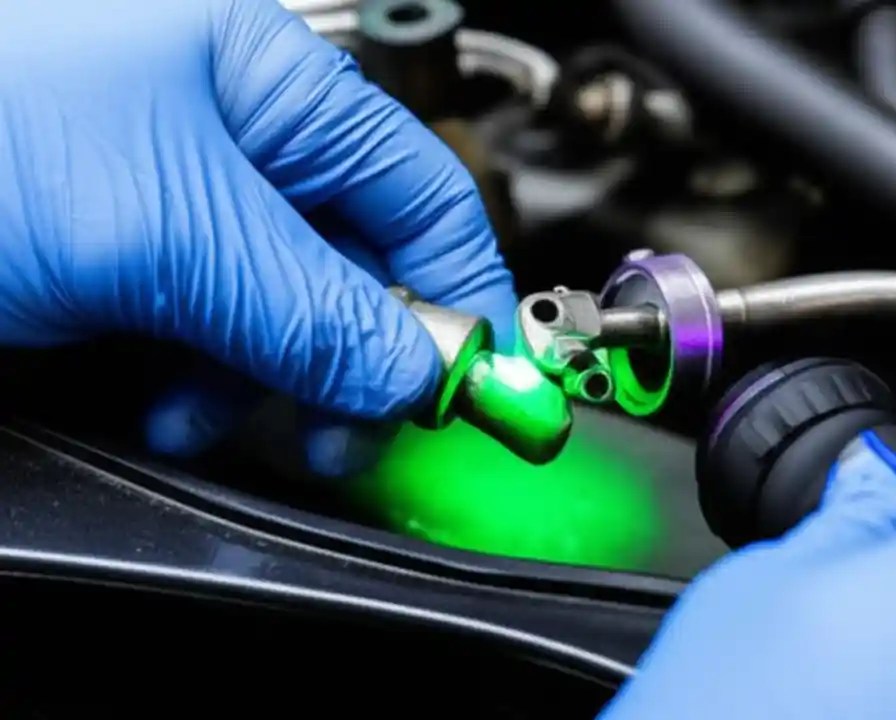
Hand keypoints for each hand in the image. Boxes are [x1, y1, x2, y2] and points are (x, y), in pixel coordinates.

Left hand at [0, 0, 514, 475]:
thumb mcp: (165, 228)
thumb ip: (311, 307)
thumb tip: (415, 368)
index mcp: (262, 74)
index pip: (421, 190)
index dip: (461, 290)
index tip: (480, 386)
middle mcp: (223, 127)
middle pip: (355, 254)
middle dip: (363, 348)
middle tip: (358, 422)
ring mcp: (164, 193)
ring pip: (280, 304)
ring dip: (273, 375)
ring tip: (219, 406)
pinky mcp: (112, 254)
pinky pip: (206, 328)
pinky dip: (204, 379)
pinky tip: (168, 397)